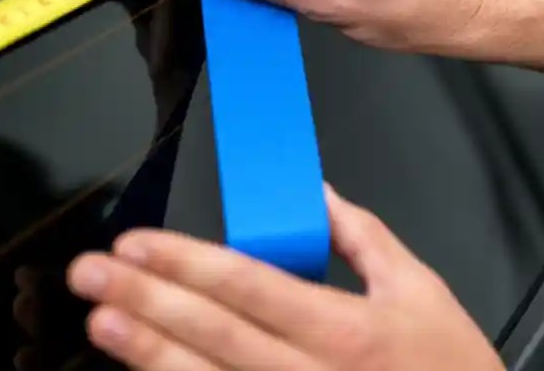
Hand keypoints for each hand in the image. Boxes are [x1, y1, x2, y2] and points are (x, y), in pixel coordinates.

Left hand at [65, 184, 503, 370]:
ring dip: (149, 352)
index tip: (137, 242)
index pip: (251, 286)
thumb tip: (313, 190)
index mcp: (348, 328)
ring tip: (102, 321)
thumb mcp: (421, 291)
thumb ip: (362, 237)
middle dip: (147, 298)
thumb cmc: (451, 369)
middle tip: (91, 272)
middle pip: (216, 333)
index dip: (187, 263)